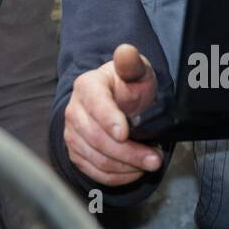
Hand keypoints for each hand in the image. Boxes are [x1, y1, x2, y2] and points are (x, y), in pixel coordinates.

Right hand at [64, 43, 164, 185]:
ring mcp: (72, 134)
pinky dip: (118, 176)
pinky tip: (134, 170)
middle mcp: (74, 111)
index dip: (109, 120)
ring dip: (127, 166)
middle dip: (129, 152)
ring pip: (97, 159)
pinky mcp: (76, 153)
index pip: (95, 104)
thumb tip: (126, 52)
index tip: (125, 133)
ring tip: (149, 163)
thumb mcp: (136, 71)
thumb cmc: (128, 87)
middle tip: (155, 158)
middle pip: (97, 138)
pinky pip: (95, 172)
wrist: (116, 103)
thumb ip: (132, 64)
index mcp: (87, 86)